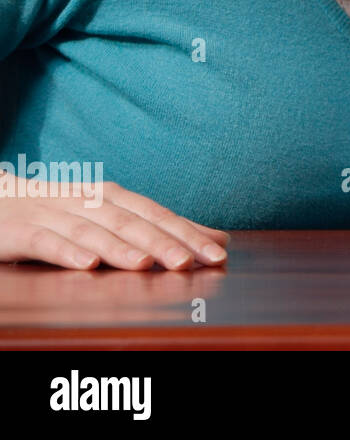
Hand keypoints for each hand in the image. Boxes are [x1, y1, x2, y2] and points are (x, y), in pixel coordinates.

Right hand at [0, 176, 229, 269]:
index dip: (188, 232)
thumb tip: (218, 237)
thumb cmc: (59, 215)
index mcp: (111, 196)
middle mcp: (85, 201)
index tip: (219, 252)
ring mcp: (51, 214)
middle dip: (163, 242)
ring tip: (147, 265)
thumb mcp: (110, 217)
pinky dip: (66, 251)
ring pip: (91, 230)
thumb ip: (160, 228)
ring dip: (120, 248)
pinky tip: (88, 265)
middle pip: (130, 221)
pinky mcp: (18, 231)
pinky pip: (45, 241)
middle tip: (191, 262)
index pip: (157, 214)